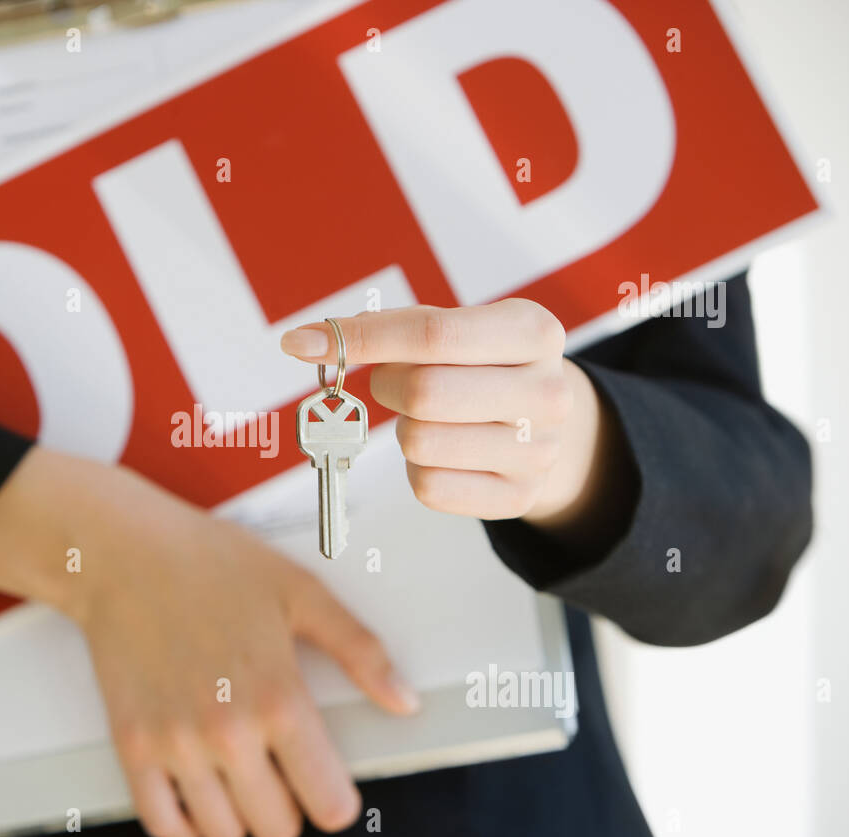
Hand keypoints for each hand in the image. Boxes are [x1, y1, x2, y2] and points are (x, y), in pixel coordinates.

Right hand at [0, 448, 418, 836]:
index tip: (326, 779)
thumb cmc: (211, 564)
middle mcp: (228, 732)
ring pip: (224, 835)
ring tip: (240, 775)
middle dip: (290, 809)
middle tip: (282, 772)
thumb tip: (403, 701)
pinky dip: (185, 823)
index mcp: (279, 698)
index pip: (329, 805)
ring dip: (239, 815)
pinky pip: (163, 824)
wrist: (124, 554)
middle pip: (278, 830)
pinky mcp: (133, 746)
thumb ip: (360, 651)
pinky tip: (198, 793)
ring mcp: (175, 744)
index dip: (335, 799)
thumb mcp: (301, 592)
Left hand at [280, 300, 613, 534]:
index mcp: (533, 332)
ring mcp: (538, 451)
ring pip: (420, 443)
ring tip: (428, 418)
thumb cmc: (483, 365)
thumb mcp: (459, 329)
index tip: (302, 343)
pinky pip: (429, 487)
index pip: (432, 334)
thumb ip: (392, 330)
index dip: (361, 338)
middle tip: (392, 384)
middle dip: (386, 387)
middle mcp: (547, 392)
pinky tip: (440, 452)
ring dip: (403, 429)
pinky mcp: (518, 497)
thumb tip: (310, 342)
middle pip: (424, 393)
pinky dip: (417, 468)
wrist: (546, 422)